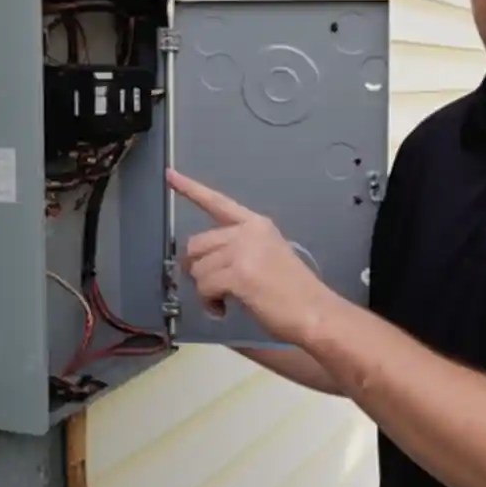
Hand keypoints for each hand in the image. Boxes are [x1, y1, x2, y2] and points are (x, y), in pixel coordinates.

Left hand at [166, 167, 336, 344]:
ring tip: (225, 301)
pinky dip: (209, 303)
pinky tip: (224, 309)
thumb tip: (202, 262)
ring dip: (205, 290)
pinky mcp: (238, 275)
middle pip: (197, 244)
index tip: (170, 174)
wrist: (315, 312)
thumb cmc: (294, 292)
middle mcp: (248, 232)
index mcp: (257, 224)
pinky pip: (204, 287)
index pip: (218, 202)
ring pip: (198, 269)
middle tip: (213, 287)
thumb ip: (238, 249)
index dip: (190, 189)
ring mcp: (242, 252)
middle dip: (198, 268)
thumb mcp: (269, 255)